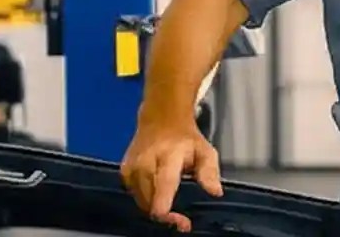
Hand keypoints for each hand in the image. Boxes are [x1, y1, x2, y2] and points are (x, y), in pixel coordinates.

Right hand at [120, 117, 223, 231]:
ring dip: (156, 209)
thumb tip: (215, 192)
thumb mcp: (205, 150)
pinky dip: (146, 200)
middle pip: (150, 199)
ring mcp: (132, 167)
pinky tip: (158, 194)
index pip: (164, 183)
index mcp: (169, 155)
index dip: (165, 205)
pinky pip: (135, 196)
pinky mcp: (124, 172)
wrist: (161, 119)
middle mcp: (146, 161)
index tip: (174, 219)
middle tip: (182, 219)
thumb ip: (209, 172)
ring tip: (171, 207)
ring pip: (141, 201)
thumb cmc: (186, 139)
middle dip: (166, 215)